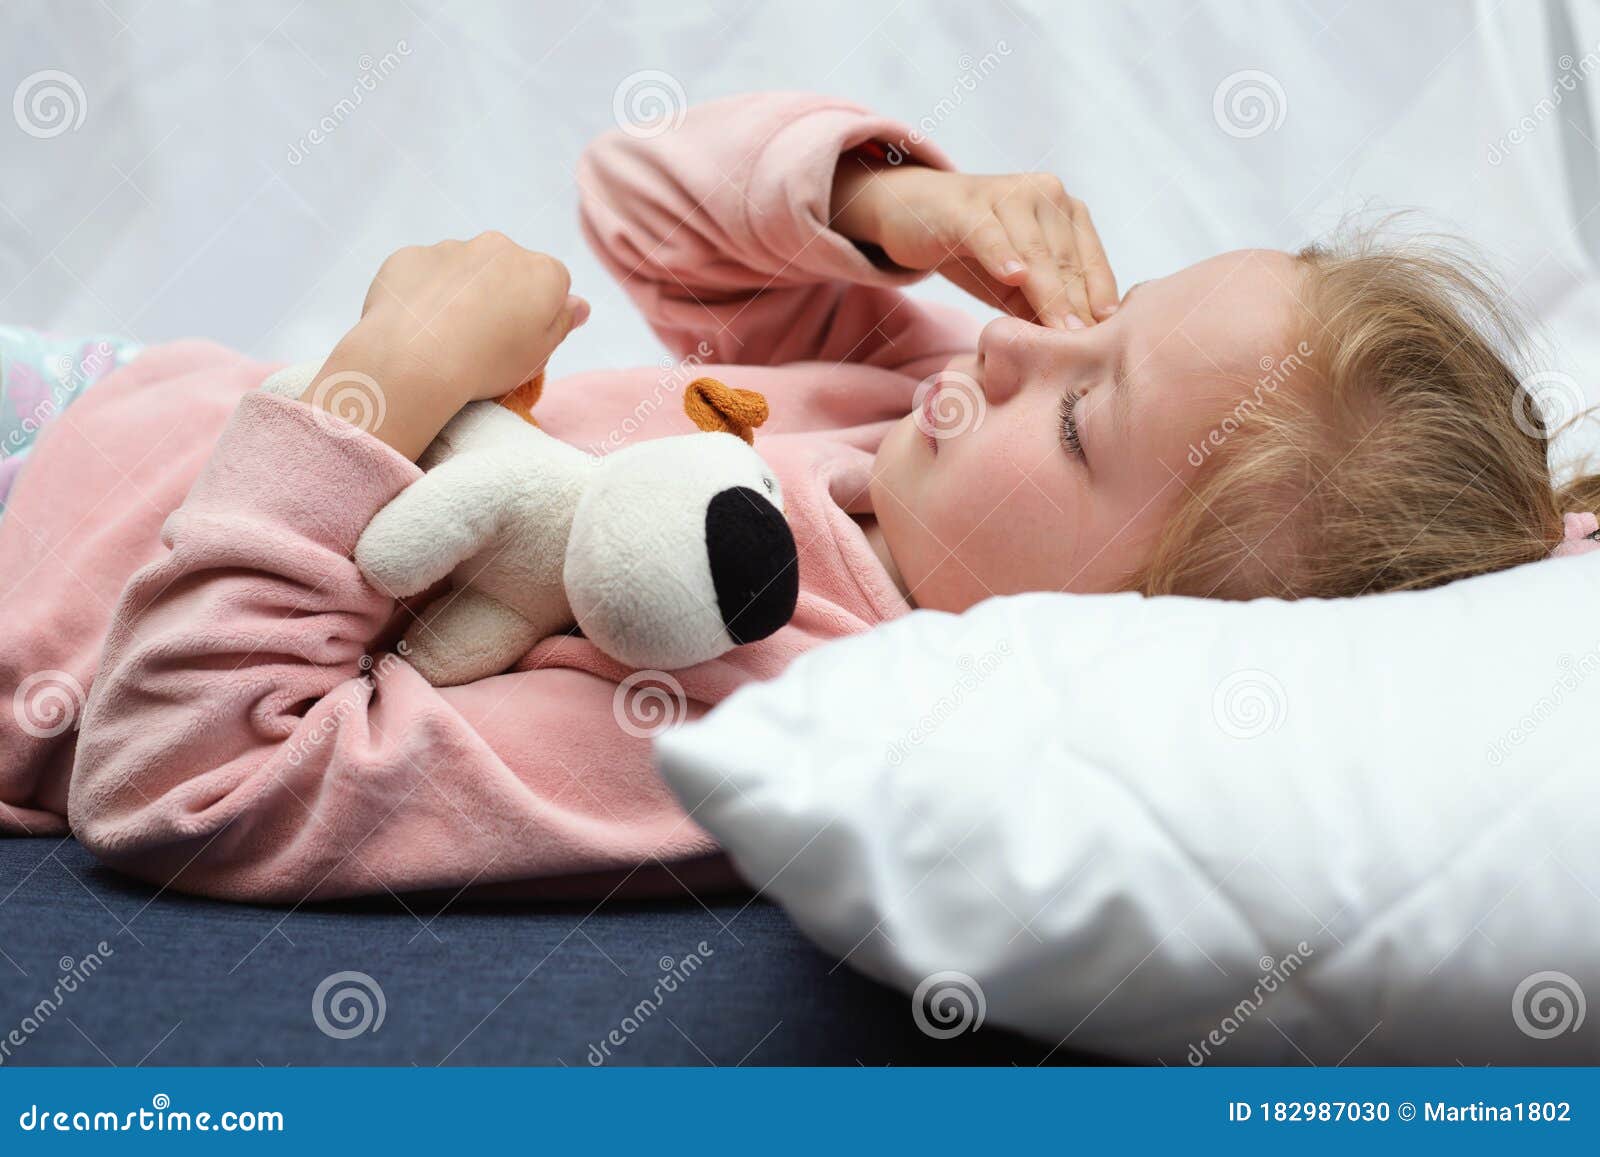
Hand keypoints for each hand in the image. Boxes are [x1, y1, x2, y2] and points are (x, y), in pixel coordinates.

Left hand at [358, 232, 587, 401]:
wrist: (415, 359)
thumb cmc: (487, 363)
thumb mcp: (540, 354)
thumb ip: (563, 323)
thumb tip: (578, 305)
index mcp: (542, 271)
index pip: (554, 284)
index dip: (540, 313)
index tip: (522, 338)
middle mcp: (500, 248)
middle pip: (509, 269)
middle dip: (501, 295)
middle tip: (485, 338)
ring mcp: (452, 248)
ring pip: (465, 268)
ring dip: (462, 292)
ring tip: (447, 336)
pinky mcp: (412, 256)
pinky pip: (425, 272)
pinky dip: (424, 293)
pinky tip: (418, 325)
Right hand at [830, 161, 1116, 327]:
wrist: (912, 212)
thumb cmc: (974, 250)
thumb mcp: (1014, 284)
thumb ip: (1044, 306)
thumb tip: (1079, 347)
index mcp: (1065, 210)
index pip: (1091, 261)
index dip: (1099, 302)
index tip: (1108, 341)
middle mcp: (1045, 194)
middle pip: (1066, 261)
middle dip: (1076, 307)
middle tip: (1085, 347)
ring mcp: (1007, 195)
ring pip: (1035, 251)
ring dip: (1049, 293)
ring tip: (1061, 329)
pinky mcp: (967, 206)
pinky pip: (990, 234)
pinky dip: (1002, 255)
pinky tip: (1013, 276)